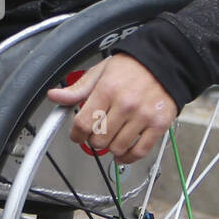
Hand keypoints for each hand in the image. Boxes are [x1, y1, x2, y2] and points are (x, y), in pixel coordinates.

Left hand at [46, 54, 176, 162]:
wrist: (163, 61)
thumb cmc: (131, 67)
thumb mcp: (100, 72)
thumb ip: (77, 89)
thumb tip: (55, 96)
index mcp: (108, 90)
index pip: (83, 124)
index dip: (76, 134)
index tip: (77, 135)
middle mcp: (126, 104)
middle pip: (99, 139)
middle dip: (92, 140)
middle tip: (95, 134)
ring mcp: (143, 116)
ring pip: (117, 148)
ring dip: (110, 149)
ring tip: (110, 139)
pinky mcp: (158, 125)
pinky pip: (140, 151)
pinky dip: (128, 158)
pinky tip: (122, 154)